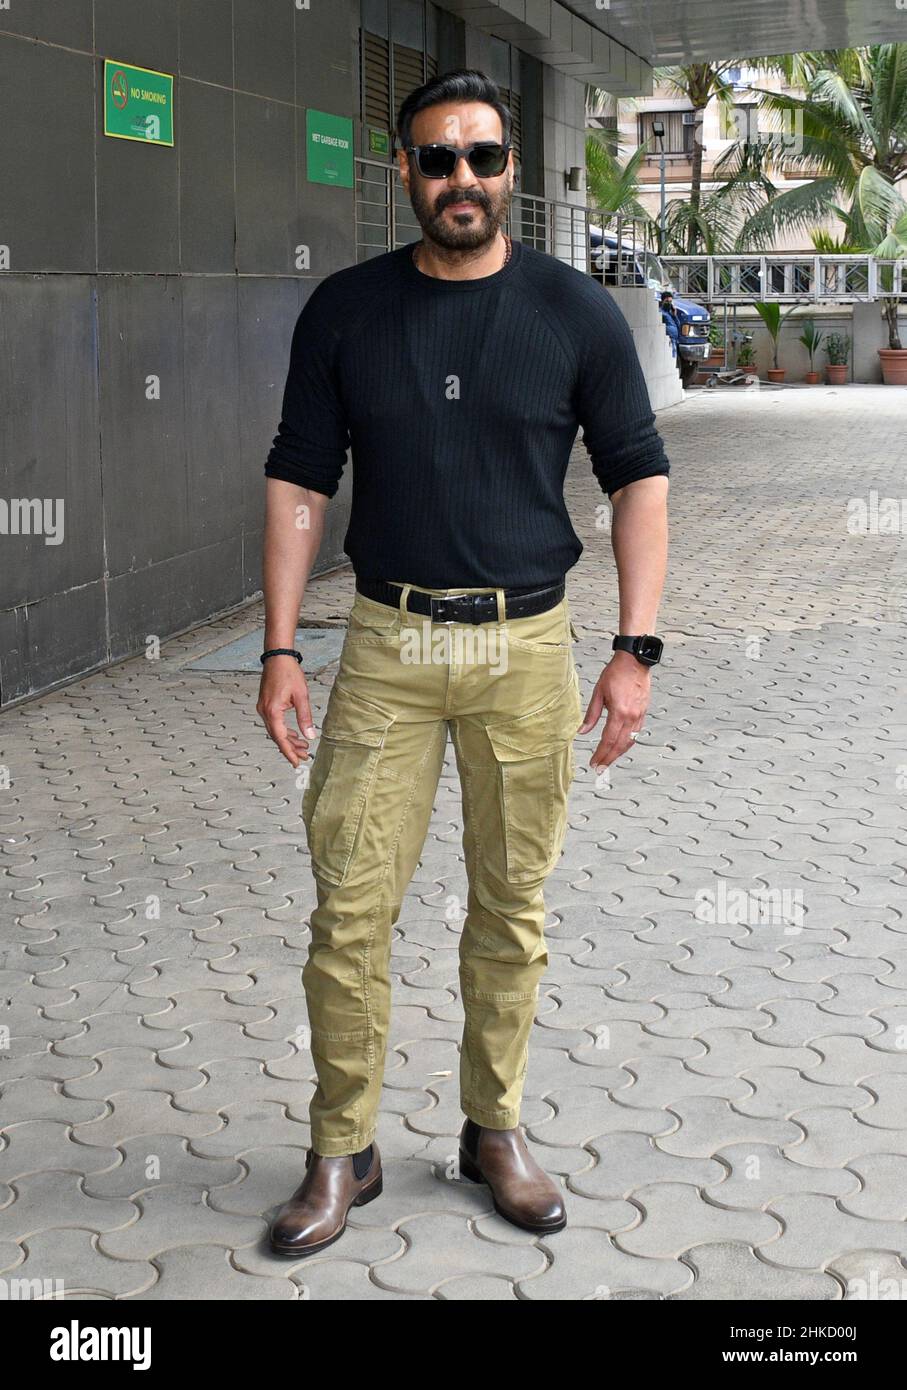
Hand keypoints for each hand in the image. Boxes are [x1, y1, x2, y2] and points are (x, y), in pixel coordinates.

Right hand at [256, 656, 316, 767]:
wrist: (277, 657)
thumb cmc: (289, 672)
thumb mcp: (301, 696)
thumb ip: (305, 717)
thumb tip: (310, 736)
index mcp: (272, 711)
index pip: (280, 738)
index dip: (289, 752)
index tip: (296, 762)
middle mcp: (264, 712)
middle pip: (277, 737)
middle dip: (290, 748)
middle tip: (304, 757)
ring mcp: (263, 709)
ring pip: (275, 731)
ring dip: (288, 740)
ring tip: (303, 747)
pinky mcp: (265, 705)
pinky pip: (274, 724)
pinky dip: (284, 731)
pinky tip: (294, 734)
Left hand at [579, 651, 650, 768]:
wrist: (635, 661)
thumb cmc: (616, 673)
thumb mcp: (598, 692)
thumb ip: (591, 715)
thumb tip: (582, 731)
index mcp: (619, 712)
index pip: (608, 740)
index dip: (601, 754)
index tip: (594, 762)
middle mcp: (632, 716)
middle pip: (620, 745)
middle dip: (609, 758)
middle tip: (600, 769)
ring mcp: (640, 715)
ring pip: (630, 741)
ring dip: (619, 753)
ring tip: (608, 760)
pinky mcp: (643, 712)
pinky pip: (636, 733)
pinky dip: (627, 742)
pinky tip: (620, 745)